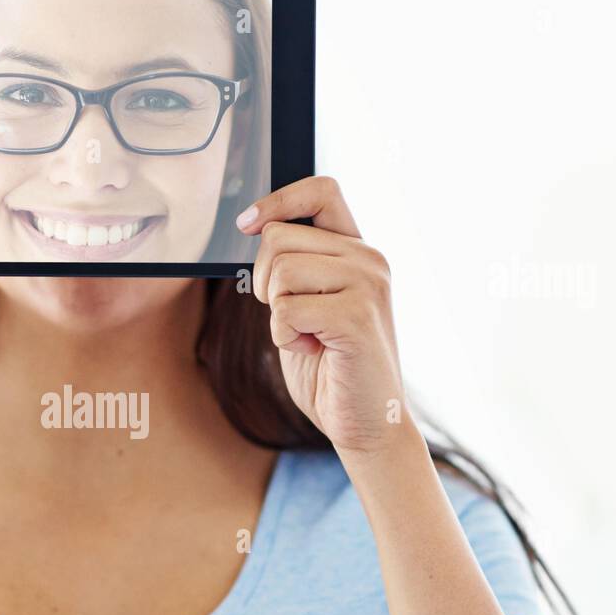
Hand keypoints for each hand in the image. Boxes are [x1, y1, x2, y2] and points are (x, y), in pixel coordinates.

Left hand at [240, 176, 412, 457]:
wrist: (367, 423)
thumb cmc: (330, 369)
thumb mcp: (305, 306)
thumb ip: (293, 267)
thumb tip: (255, 226)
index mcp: (358, 251)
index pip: (321, 191)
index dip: (278, 199)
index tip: (246, 223)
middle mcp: (369, 259)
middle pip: (279, 238)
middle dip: (265, 282)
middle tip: (294, 318)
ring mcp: (368, 284)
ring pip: (280, 271)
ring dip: (277, 313)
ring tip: (309, 336)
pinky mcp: (357, 315)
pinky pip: (286, 309)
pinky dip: (285, 337)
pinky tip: (315, 351)